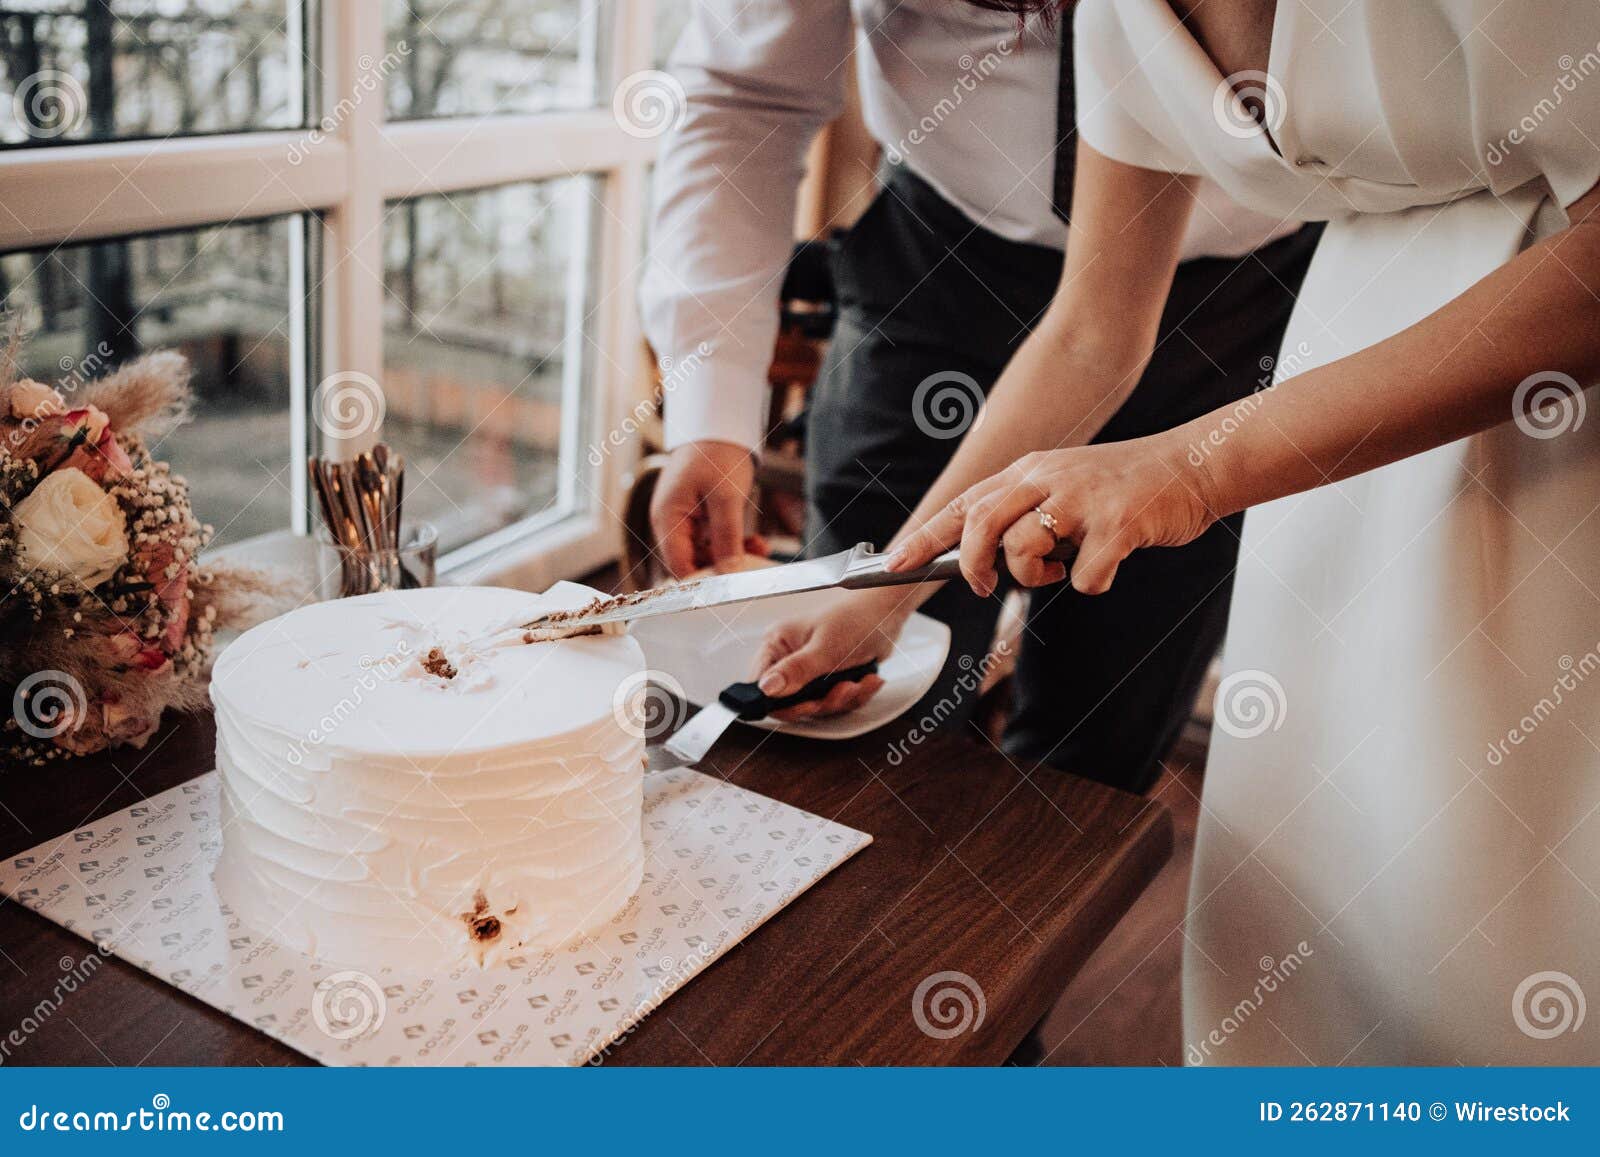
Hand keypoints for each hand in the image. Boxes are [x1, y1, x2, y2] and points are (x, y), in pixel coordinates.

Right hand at [650, 440, 761, 577]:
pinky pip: (714, 542)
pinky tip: (755, 541)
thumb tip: (728, 575)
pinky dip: (733, 544)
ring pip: (707, 555)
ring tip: (759, 548)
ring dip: (732, 556)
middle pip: (692, 564)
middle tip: (754, 567)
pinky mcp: (699, 518)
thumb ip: (726, 538)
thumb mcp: (726, 497)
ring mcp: (684, 521)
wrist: (720, 426)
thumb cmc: (717, 454)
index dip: (703, 583)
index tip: (733, 588)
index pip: (679, 568)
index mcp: (667, 519)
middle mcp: (671, 524)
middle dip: (723, 568)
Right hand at [751, 589, 905, 720]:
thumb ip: (796, 670)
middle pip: (790, 702)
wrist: (887, 614)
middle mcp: (789, 659)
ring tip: (858, 681)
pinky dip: (854, 696)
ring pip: (816, 705)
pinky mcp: (828, 680)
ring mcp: (809, 671)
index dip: (779, 702)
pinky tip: (866, 680)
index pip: (761, 684)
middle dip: (821, 702)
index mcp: (778, 644)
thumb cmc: (856, 619)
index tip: (806, 704)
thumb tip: (766, 688)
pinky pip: (835, 703)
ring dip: (842, 699)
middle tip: (841, 690)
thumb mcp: (825, 648)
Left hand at [886, 434, 1218, 596]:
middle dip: (970, 564)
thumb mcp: (1064, 487)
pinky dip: (1091, 583)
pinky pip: (1084, 575)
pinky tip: (1107, 567)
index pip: (963, 504)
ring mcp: (1083, 500)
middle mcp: (1049, 478)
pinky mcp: (1118, 525)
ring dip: (1033, 576)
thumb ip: (1026, 514)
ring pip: (1023, 550)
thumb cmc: (1125, 488)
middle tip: (980, 587)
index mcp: (1030, 471)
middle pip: (980, 523)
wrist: (1192, 467)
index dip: (924, 537)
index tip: (892, 564)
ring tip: (1059, 567)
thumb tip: (989, 561)